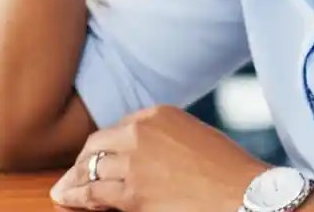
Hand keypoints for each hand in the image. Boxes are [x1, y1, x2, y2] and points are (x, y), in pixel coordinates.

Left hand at [49, 104, 269, 211]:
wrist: (250, 196)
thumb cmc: (232, 173)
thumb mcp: (195, 138)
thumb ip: (165, 140)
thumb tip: (144, 155)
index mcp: (157, 115)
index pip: (118, 128)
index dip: (104, 147)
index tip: (96, 157)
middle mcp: (140, 132)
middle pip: (97, 145)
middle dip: (84, 161)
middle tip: (73, 174)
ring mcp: (134, 161)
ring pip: (91, 168)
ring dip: (75, 180)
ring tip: (64, 190)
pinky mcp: (133, 191)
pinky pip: (93, 192)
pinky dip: (76, 196)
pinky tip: (66, 199)